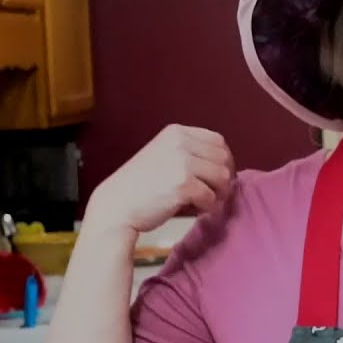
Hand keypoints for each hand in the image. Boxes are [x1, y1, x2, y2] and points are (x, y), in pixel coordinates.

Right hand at [87, 124, 235, 233]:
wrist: (116, 205)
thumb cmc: (140, 186)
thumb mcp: (163, 155)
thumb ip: (190, 153)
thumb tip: (226, 165)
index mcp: (176, 133)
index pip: (217, 140)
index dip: (224, 159)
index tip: (220, 175)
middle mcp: (180, 143)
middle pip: (223, 158)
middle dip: (224, 178)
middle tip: (216, 193)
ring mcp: (182, 163)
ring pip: (222, 177)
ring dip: (219, 193)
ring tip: (206, 201)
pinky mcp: (183, 185)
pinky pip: (211, 197)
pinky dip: (209, 207)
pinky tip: (198, 210)